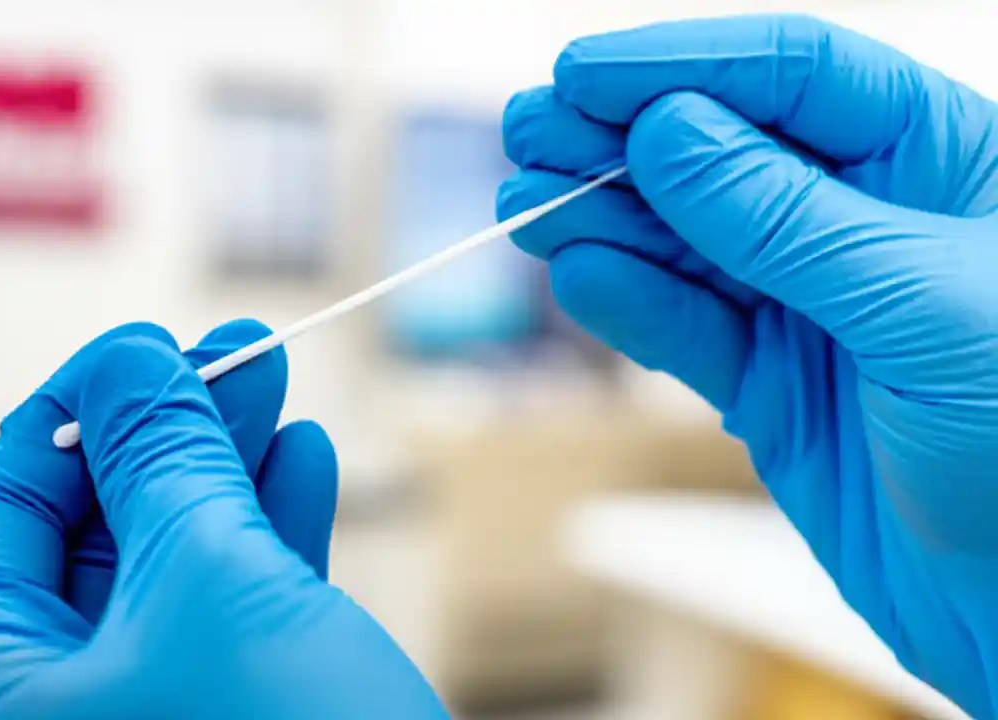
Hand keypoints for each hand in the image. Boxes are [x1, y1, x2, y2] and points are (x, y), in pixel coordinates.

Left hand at [0, 320, 445, 718]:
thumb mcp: (210, 584)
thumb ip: (161, 461)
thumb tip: (128, 363)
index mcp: (6, 687)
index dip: (67, 413)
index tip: (136, 348)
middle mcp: (70, 701)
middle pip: (97, 522)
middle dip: (164, 428)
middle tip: (225, 355)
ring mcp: (161, 702)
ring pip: (177, 551)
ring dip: (226, 461)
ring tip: (271, 382)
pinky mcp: (240, 706)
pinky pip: (240, 594)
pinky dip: (273, 521)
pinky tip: (303, 460)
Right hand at [499, 14, 997, 716]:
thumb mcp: (923, 306)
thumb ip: (786, 219)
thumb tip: (670, 132)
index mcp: (941, 165)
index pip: (798, 76)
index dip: (685, 64)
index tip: (585, 74)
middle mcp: (867, 224)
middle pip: (721, 151)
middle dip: (620, 138)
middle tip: (529, 130)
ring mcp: (811, 306)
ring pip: (685, 242)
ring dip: (602, 219)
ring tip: (528, 204)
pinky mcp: (768, 385)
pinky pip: (684, 328)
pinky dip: (627, 304)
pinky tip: (580, 276)